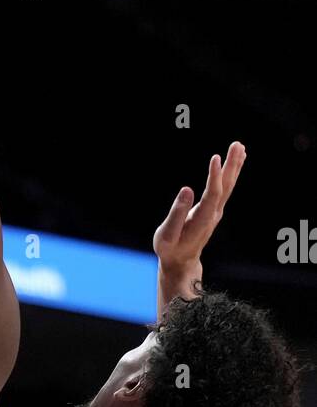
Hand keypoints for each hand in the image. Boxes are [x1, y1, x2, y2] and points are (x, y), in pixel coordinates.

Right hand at [153, 142, 245, 300]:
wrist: (181, 262)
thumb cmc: (170, 249)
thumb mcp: (167, 235)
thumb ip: (177, 213)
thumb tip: (186, 189)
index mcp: (201, 219)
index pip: (213, 194)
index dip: (215, 176)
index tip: (215, 157)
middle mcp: (213, 214)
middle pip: (226, 187)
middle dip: (232, 165)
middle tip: (237, 144)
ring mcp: (215, 212)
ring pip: (228, 186)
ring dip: (234, 166)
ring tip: (239, 147)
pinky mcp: (213, 210)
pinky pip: (225, 189)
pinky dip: (230, 174)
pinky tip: (234, 163)